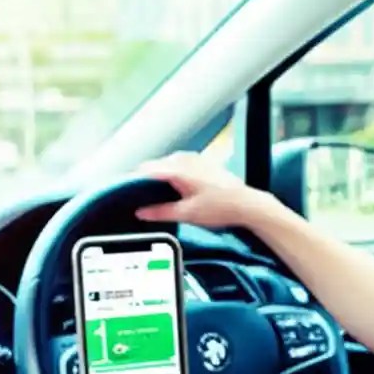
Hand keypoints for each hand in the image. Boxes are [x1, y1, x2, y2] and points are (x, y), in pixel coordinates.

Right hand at [134, 151, 280, 228]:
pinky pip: (179, 165)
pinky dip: (173, 175)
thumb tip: (141, 212)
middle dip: (146, 179)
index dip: (133, 180)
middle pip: (156, 166)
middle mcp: (186, 160)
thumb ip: (161, 212)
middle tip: (139, 196)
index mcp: (178, 169)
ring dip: (160, 177)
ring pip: (167, 165)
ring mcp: (195, 159)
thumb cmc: (222, 207)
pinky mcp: (203, 163)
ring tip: (156, 195)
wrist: (247, 204)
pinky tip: (175, 189)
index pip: (146, 170)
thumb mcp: (187, 214)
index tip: (125, 190)